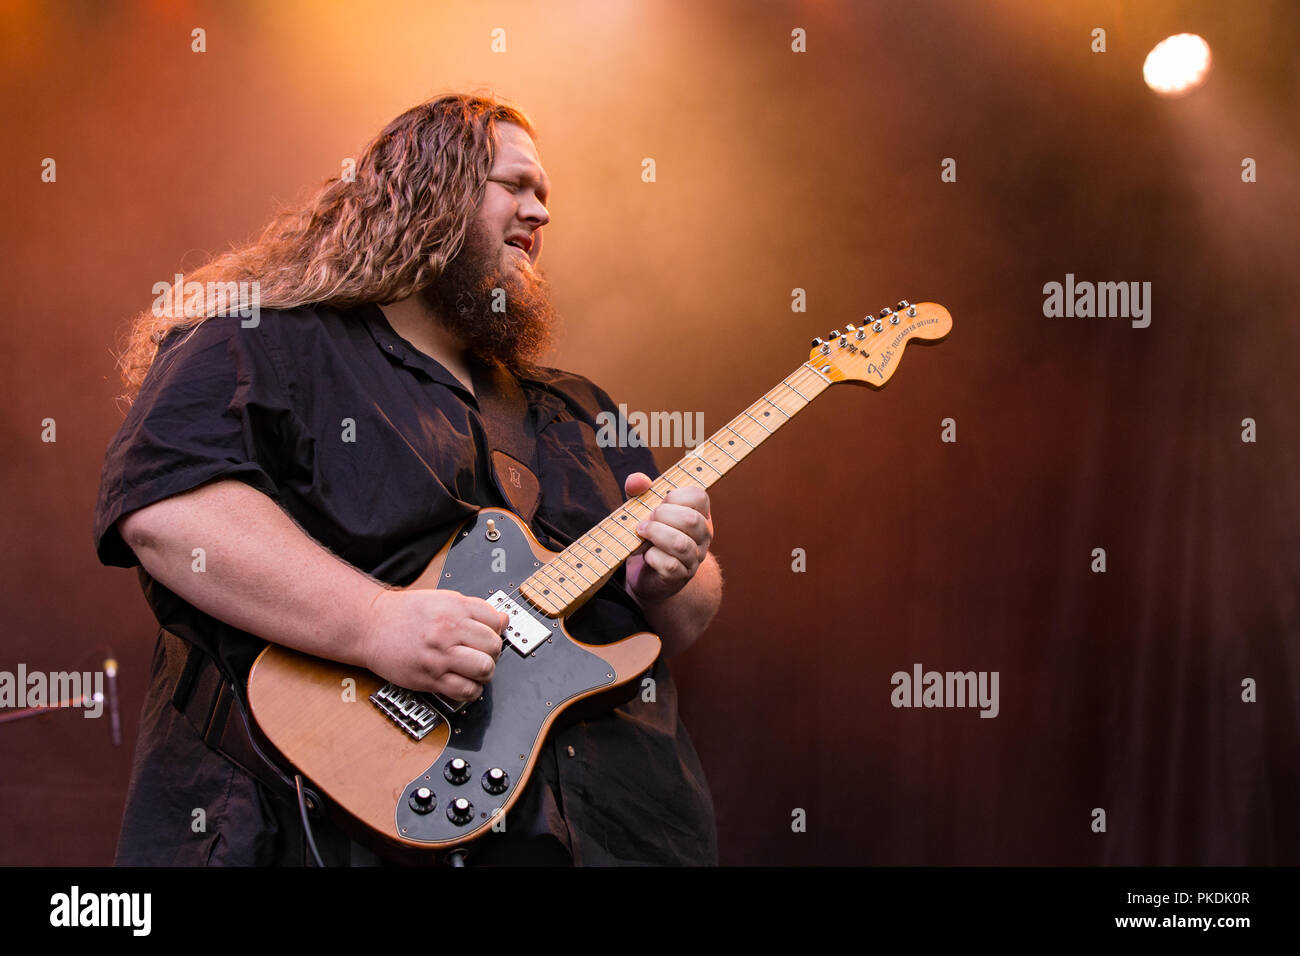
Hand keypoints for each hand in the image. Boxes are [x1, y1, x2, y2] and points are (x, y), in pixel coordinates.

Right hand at [358, 588, 506, 700]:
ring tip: (475, 669)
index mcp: (454, 608)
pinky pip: (465, 690)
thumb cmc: (405, 613)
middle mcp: (448, 631)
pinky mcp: (430, 678)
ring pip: (484, 669)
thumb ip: (475, 609)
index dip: (495, 630)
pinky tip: (465, 683)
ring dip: (484, 672)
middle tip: (482, 653)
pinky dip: (471, 690)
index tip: (488, 635)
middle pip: (493, 646)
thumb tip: (503, 620)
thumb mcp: (443, 600)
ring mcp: (439, 656)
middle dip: (492, 652)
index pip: (495, 622)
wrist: (371, 626)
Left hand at [623, 472, 712, 604]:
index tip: (660, 503)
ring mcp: (694, 558)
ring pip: (680, 544)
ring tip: (642, 533)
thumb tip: (636, 481)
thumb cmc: (650, 536)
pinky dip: (653, 556)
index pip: (699, 496)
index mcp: (699, 514)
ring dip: (655, 534)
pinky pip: (670, 565)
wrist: (649, 574)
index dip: (674, 496)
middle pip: (691, 520)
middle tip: (647, 520)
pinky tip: (646, 554)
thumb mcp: (643, 509)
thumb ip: (639, 491)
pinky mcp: (680, 577)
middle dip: (662, 515)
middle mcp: (703, 536)